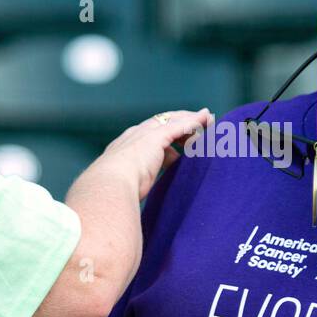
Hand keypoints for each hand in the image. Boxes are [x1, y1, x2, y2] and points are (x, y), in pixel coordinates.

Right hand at [95, 109, 210, 199]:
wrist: (108, 187)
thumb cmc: (113, 194)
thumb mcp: (126, 187)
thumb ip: (136, 185)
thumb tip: (139, 196)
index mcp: (124, 148)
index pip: (149, 136)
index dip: (166, 138)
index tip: (180, 145)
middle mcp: (134, 136)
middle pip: (162, 123)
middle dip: (181, 123)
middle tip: (199, 127)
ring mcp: (144, 134)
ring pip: (173, 120)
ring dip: (191, 120)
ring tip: (208, 122)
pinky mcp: (156, 136)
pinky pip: (181, 125)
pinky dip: (195, 122)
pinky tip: (206, 120)